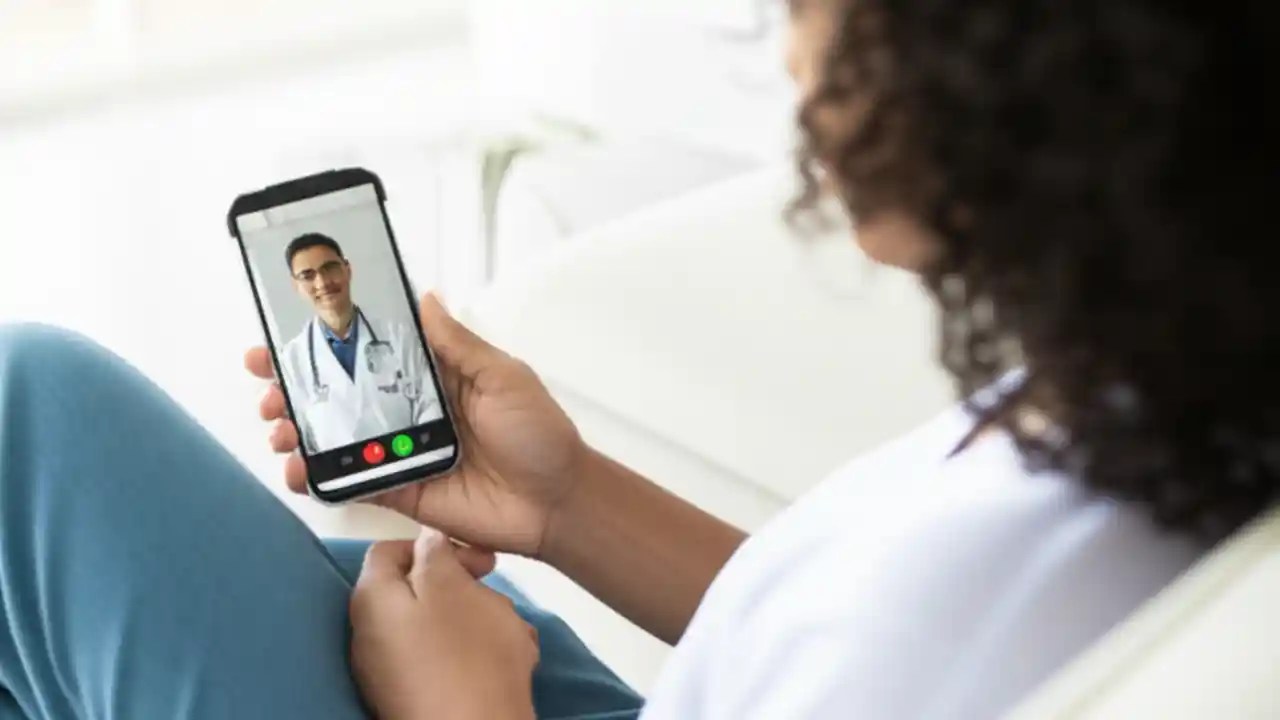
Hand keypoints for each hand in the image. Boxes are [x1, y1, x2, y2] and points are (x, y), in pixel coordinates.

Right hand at [245, 293, 586, 556]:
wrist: (557, 502)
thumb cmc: (540, 435)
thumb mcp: (503, 377)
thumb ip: (458, 344)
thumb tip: (425, 298)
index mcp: (431, 377)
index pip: (369, 352)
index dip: (327, 342)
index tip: (286, 333)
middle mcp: (409, 411)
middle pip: (339, 395)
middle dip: (295, 388)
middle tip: (267, 386)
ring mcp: (401, 452)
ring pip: (335, 439)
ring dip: (298, 432)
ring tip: (281, 429)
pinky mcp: (400, 491)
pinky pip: (352, 483)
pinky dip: (319, 479)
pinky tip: (300, 471)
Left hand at [351, 530, 537, 719]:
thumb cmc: (466, 657)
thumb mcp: (453, 588)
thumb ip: (435, 554)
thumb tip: (426, 540)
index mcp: (372, 600)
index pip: (389, 550)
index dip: (437, 545)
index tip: (479, 559)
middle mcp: (371, 636)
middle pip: (419, 590)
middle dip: (466, 588)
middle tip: (500, 599)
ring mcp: (391, 672)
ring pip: (440, 626)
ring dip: (480, 622)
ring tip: (514, 635)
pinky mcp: (417, 698)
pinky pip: (446, 661)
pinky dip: (477, 654)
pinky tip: (509, 662)